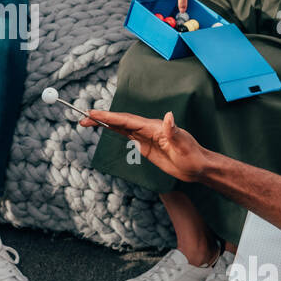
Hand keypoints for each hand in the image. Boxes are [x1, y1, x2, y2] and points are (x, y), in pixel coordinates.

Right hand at [81, 109, 208, 182]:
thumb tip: (169, 116)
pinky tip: (106, 128)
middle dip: (101, 118)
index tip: (94, 114)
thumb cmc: (193, 157)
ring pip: (121, 127)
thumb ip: (174, 131)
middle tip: (83, 117)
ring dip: (105, 123)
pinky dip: (114, 130)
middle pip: (121, 121)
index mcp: (155, 127)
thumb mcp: (184, 145)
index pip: (128, 120)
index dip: (110, 117)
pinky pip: (126, 135)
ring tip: (87, 121)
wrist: (197, 167)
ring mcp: (146, 136)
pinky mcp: (146, 145)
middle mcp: (148, 128)